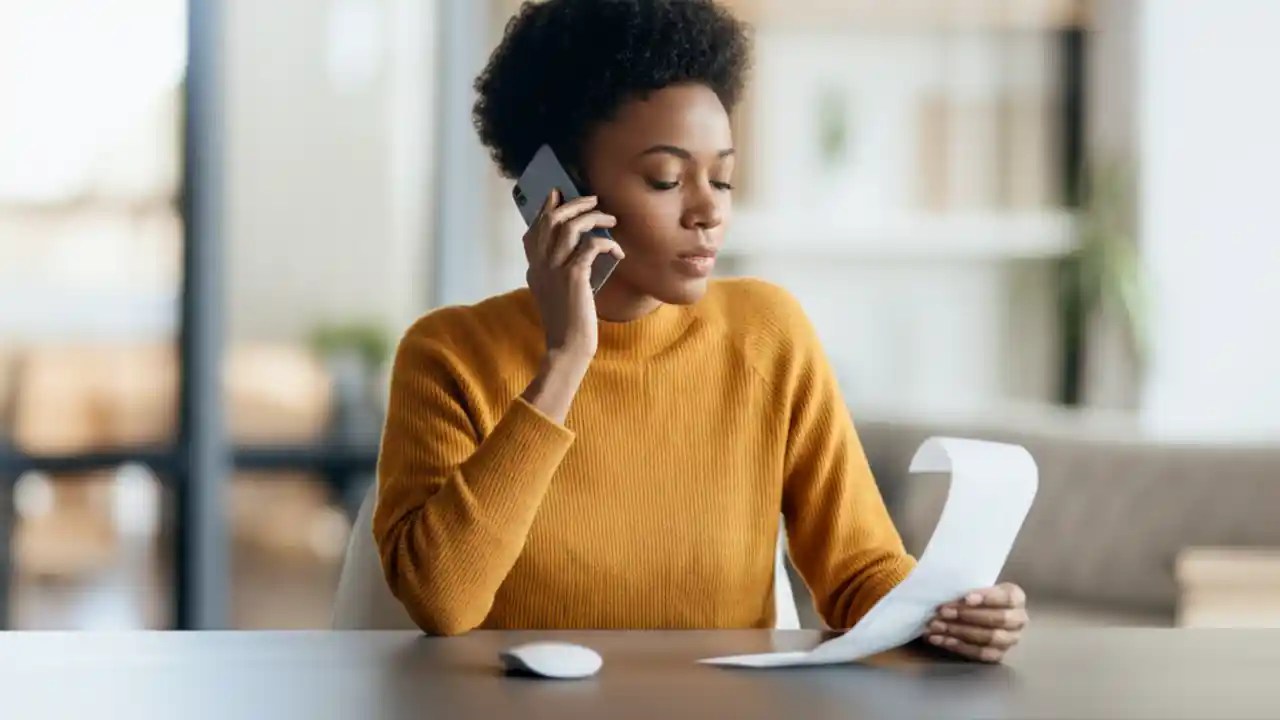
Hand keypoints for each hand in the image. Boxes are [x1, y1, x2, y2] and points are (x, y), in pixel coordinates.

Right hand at [523, 188, 623, 359]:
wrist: (567, 347)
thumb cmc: (568, 324)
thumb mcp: (555, 294)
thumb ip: (558, 273)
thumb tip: (580, 253)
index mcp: (534, 270)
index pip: (534, 230)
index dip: (545, 209)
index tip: (558, 194)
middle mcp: (540, 266)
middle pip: (552, 221)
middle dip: (574, 204)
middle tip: (593, 200)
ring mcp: (554, 270)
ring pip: (569, 227)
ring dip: (592, 217)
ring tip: (610, 218)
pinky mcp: (573, 277)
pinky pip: (590, 246)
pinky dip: (606, 243)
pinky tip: (618, 250)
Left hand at [925, 582, 1027, 662]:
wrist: (979, 611)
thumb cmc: (975, 594)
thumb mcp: (975, 585)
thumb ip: (967, 588)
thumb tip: (945, 591)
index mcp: (1016, 597)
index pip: (1007, 597)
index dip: (987, 598)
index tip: (966, 598)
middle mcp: (1018, 620)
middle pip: (998, 619)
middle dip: (968, 615)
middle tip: (943, 612)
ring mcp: (1010, 640)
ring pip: (989, 638)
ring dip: (959, 631)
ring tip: (936, 626)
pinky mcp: (998, 655)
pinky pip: (979, 653)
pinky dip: (957, 646)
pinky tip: (938, 639)